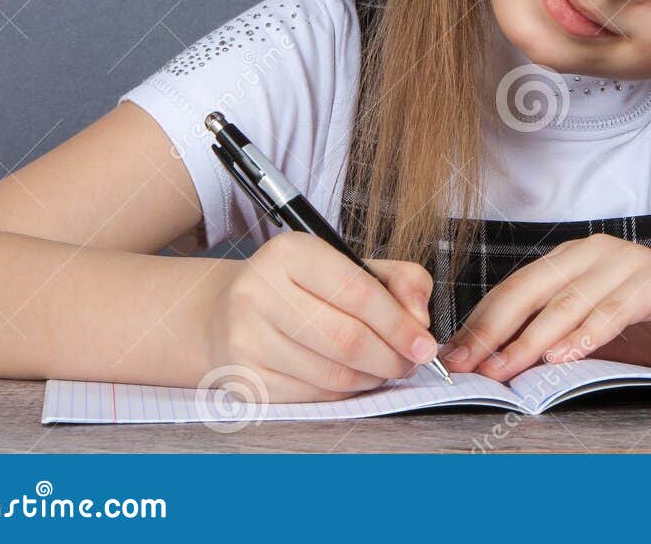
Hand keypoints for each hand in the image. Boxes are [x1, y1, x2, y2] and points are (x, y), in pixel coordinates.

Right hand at [200, 232, 437, 401]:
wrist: (223, 312)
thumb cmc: (299, 286)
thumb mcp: (347, 264)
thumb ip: (398, 280)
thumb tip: (420, 318)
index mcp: (289, 253)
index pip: (357, 292)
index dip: (399, 323)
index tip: (426, 343)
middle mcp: (259, 293)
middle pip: (346, 340)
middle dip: (392, 357)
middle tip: (412, 362)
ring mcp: (246, 339)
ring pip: (332, 375)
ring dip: (373, 379)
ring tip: (386, 368)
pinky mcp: (244, 378)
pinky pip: (313, 396)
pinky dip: (345, 393)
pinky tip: (355, 379)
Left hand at [437, 234, 650, 380]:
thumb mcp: (592, 339)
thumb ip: (548, 343)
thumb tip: (489, 366)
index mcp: (572, 261)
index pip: (514, 289)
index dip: (481, 324)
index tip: (454, 359)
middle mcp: (596, 253)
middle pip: (533, 289)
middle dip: (496, 330)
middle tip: (471, 364)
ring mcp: (631, 263)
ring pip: (570, 299)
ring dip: (535, 337)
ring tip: (509, 366)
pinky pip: (618, 306)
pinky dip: (590, 332)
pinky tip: (568, 355)